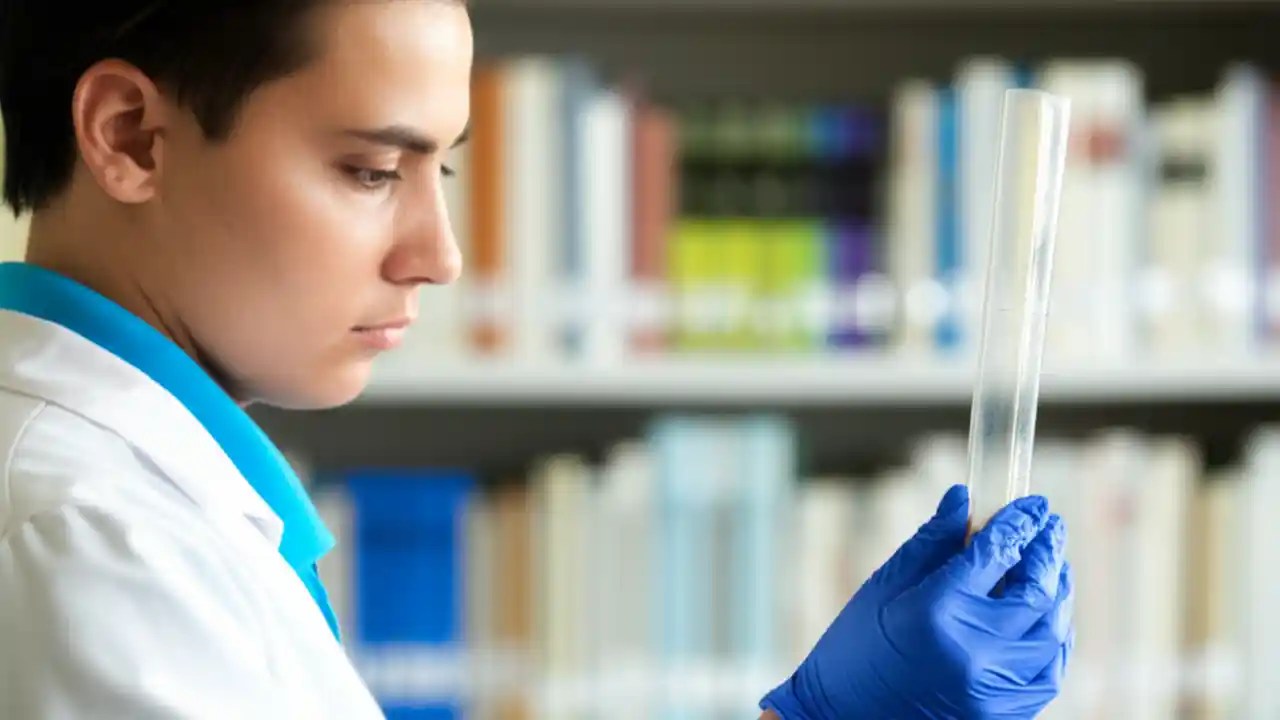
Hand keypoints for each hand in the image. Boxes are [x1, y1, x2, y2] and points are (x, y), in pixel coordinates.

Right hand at [760, 485, 1072, 719]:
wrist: (840, 719)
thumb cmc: (854, 650)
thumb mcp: (884, 587)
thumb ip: (931, 542)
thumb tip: (965, 496)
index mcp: (936, 610)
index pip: (996, 552)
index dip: (1019, 522)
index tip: (1032, 503)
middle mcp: (972, 650)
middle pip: (1034, 591)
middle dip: (1048, 552)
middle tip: (1051, 527)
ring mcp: (993, 688)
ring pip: (1052, 631)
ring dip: (1058, 592)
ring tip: (1054, 565)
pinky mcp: (1002, 714)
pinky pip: (1049, 670)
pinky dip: (1056, 637)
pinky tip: (1049, 614)